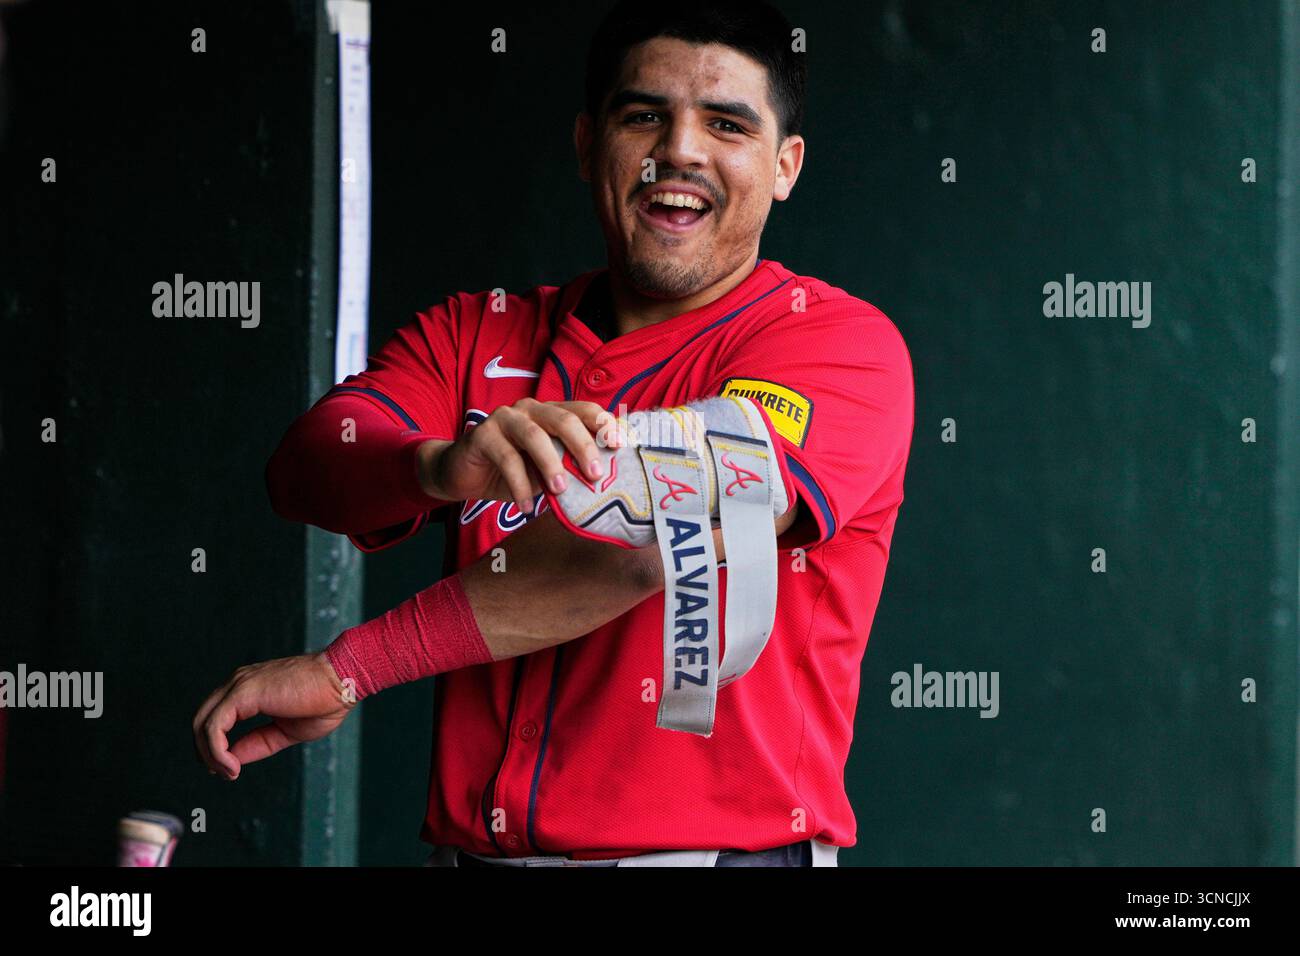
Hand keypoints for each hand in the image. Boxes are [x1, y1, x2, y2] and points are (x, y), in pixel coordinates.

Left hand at [192, 653, 355, 779]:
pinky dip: (216, 751)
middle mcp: (238, 683)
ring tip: (229, 773)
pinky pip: (214, 727)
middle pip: (201, 720)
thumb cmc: (323, 701)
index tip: (226, 769)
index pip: (215, 718)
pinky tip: (232, 766)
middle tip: (224, 773)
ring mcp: (238, 685)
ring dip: (210, 755)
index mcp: (248, 689)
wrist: (342, 680)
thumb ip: (257, 743)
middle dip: (206, 752)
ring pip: (202, 724)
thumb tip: (231, 760)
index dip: (214, 748)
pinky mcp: (242, 692)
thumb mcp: (284, 731)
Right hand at [418, 398, 622, 514]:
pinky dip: (519, 486)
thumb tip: (605, 483)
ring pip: (535, 436)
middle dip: (583, 446)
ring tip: (560, 491)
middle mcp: (531, 409)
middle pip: (564, 419)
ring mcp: (506, 418)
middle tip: (595, 474)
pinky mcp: (483, 434)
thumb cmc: (513, 471)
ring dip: (551, 464)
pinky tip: (525, 507)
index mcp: (552, 413)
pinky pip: (506, 458)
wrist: (463, 474)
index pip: (585, 410)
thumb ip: (569, 467)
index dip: (604, 425)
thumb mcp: (546, 470)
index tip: (621, 446)